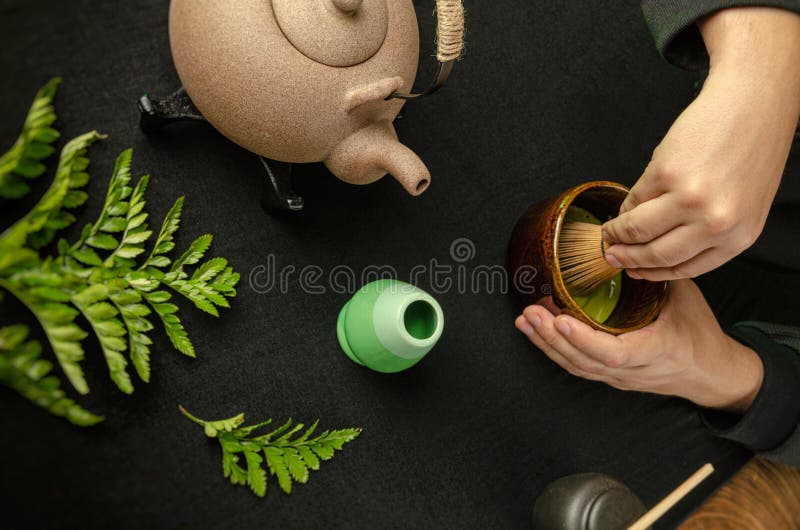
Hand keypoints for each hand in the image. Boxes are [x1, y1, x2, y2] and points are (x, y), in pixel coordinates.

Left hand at [514, 280, 763, 413]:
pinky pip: (577, 366)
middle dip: (552, 338)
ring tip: (525, 321)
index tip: (562, 323)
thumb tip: (625, 246)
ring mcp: (619, 377)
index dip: (585, 340)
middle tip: (530, 314)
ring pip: (576, 366)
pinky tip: (537, 333)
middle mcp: (632, 371)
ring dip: (547, 344)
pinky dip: (554, 350)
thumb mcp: (685, 298)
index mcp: (655, 352)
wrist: (710, 372)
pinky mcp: (610, 377)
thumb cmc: (699, 334)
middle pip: (585, 361)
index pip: (614, 353)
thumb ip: (656, 274)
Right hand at [602, 7, 799, 280]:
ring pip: (639, 230)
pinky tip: (625, 205)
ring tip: (609, 232)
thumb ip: (706, 230)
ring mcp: (689, 199)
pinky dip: (626, 203)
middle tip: (612, 256)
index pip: (686, 268)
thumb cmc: (751, 148)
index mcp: (737, 237)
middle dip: (628, 259)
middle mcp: (715, 223)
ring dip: (617, 233)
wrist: (753, 104)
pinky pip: (637, 197)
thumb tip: (658, 245)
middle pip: (658, 255)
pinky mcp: (667, 174)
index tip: (634, 270)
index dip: (653, 272)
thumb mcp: (742, 204)